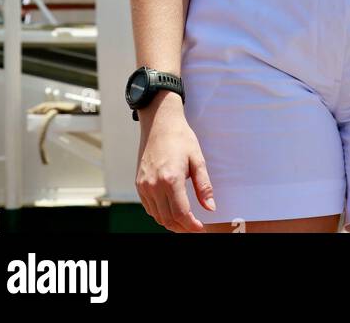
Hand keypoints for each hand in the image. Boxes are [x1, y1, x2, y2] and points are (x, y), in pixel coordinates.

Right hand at [135, 94, 215, 232]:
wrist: (159, 122)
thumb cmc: (181, 138)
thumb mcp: (197, 159)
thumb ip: (204, 186)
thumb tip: (210, 208)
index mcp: (171, 179)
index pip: (181, 214)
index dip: (191, 225)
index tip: (200, 228)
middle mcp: (154, 185)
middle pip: (168, 219)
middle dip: (182, 227)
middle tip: (194, 227)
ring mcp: (144, 186)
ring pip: (157, 216)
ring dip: (171, 222)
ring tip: (184, 221)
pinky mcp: (139, 184)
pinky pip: (149, 207)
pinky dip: (160, 214)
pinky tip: (170, 210)